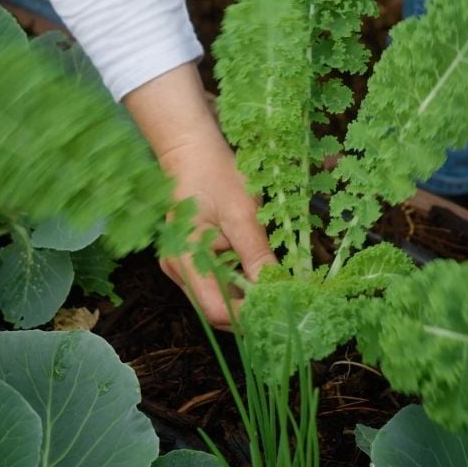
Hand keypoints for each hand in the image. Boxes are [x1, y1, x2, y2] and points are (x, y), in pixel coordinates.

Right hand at [123, 63, 275, 328]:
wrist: (191, 150)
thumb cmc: (214, 174)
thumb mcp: (242, 212)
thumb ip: (256, 254)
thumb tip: (278, 289)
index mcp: (184, 260)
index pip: (215, 309)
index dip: (249, 316)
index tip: (281, 310)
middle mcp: (178, 271)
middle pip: (216, 311)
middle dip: (252, 312)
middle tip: (288, 305)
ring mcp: (183, 268)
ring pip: (219, 300)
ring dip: (248, 299)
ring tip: (280, 290)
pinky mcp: (193, 261)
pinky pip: (218, 283)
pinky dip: (241, 284)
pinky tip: (262, 274)